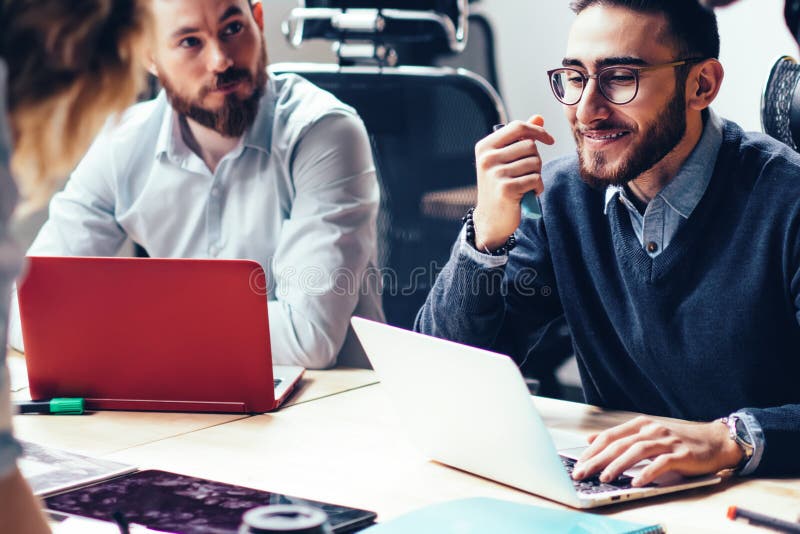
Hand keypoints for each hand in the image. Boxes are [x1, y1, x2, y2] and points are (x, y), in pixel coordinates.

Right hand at [473, 116, 553, 250]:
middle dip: (536, 159)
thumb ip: (520, 138)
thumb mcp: (506, 160)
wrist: (491, 219)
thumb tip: (539, 117)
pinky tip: (528, 194)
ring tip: (526, 184)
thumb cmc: (500, 186)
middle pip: (529, 145)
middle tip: (527, 173)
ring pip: (534, 162)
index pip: (517, 127)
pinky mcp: (506, 189)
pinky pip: (535, 179)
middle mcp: (487, 158)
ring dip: (537, 174)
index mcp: (485, 147)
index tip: (549, 140)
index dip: (537, 130)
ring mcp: (495, 174)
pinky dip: (537, 187)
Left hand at [571, 416, 742, 486]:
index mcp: (640, 425)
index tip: (578, 463)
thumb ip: (622, 438)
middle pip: (619, 444)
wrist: (716, 440)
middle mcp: (652, 430)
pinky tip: (636, 482)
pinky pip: (661, 463)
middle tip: (583, 473)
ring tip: (605, 478)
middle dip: (598, 460)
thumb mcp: (647, 434)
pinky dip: (647, 473)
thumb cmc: (678, 441)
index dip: (593, 450)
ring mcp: (667, 441)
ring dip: (618, 465)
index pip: (610, 436)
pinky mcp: (681, 454)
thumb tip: (591, 440)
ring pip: (637, 451)